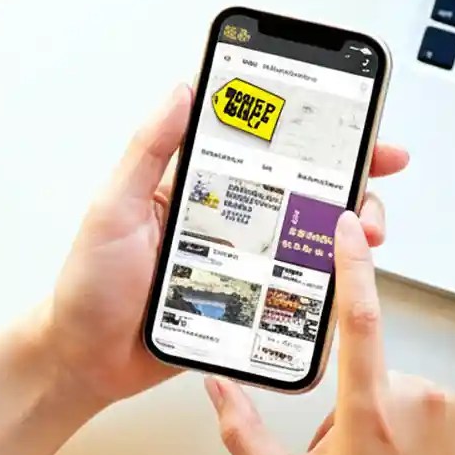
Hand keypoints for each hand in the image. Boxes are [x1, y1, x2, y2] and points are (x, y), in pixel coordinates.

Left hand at [44, 84, 409, 404]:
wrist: (85, 363)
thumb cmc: (89, 287)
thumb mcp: (115, 208)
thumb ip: (149, 151)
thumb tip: (183, 91)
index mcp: (203, 191)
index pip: (271, 154)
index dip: (322, 141)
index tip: (363, 135)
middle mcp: (231, 225)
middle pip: (308, 200)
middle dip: (353, 196)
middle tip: (369, 208)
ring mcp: (245, 268)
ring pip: (311, 248)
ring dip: (346, 247)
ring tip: (361, 249)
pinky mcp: (249, 310)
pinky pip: (294, 297)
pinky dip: (325, 295)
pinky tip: (341, 291)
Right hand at [204, 211, 454, 454]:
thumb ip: (243, 435)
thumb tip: (218, 387)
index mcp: (368, 411)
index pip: (358, 320)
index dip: (353, 264)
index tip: (349, 223)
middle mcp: (415, 398)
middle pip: (365, 373)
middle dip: (348, 409)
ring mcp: (449, 406)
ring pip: (396, 390)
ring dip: (381, 419)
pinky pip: (426, 403)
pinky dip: (412, 427)